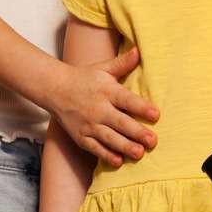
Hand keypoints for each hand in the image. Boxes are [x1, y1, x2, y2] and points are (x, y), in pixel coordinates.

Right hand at [45, 47, 158, 166]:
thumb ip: (123, 63)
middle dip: (137, 132)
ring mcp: (88, 124)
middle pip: (120, 122)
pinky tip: (118, 161)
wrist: (55, 89)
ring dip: (124, 146)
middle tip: (153, 141)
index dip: (141, 107)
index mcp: (106, 90)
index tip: (156, 114)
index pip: (127, 100)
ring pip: (109, 138)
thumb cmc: (84, 78)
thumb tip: (139, 50)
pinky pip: (94, 148)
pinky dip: (105, 155)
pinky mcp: (80, 136)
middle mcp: (98, 109)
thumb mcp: (103, 68)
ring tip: (139, 153)